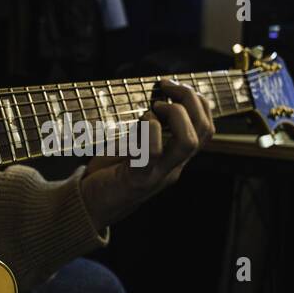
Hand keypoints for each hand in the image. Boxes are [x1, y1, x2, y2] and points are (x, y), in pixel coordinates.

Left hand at [79, 79, 214, 229]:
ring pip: (187, 142)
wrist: (87, 206)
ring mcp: (158, 175)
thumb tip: (156, 97)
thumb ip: (148, 128)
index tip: (172, 86)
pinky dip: (147, 130)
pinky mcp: (137, 180)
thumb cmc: (107, 172)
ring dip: (174, 114)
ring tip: (153, 108)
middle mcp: (173, 167)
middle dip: (190, 100)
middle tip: (165, 88)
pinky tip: (135, 128)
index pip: (206, 129)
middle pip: (203, 132)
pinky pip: (152, 152)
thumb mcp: (134, 145)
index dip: (198, 101)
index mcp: (175, 158)